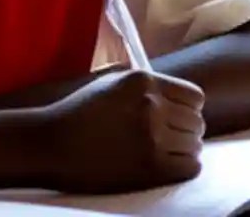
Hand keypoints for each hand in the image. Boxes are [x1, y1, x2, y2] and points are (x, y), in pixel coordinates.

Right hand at [41, 69, 204, 193]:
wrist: (51, 144)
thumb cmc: (78, 112)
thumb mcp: (109, 81)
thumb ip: (143, 83)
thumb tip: (173, 91)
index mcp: (143, 81)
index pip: (194, 96)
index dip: (187, 109)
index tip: (175, 118)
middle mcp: (152, 105)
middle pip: (197, 122)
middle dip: (186, 131)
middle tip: (169, 139)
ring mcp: (153, 136)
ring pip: (196, 145)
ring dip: (184, 150)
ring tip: (164, 153)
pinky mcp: (151, 166)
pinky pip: (191, 167)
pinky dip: (183, 167)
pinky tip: (167, 166)